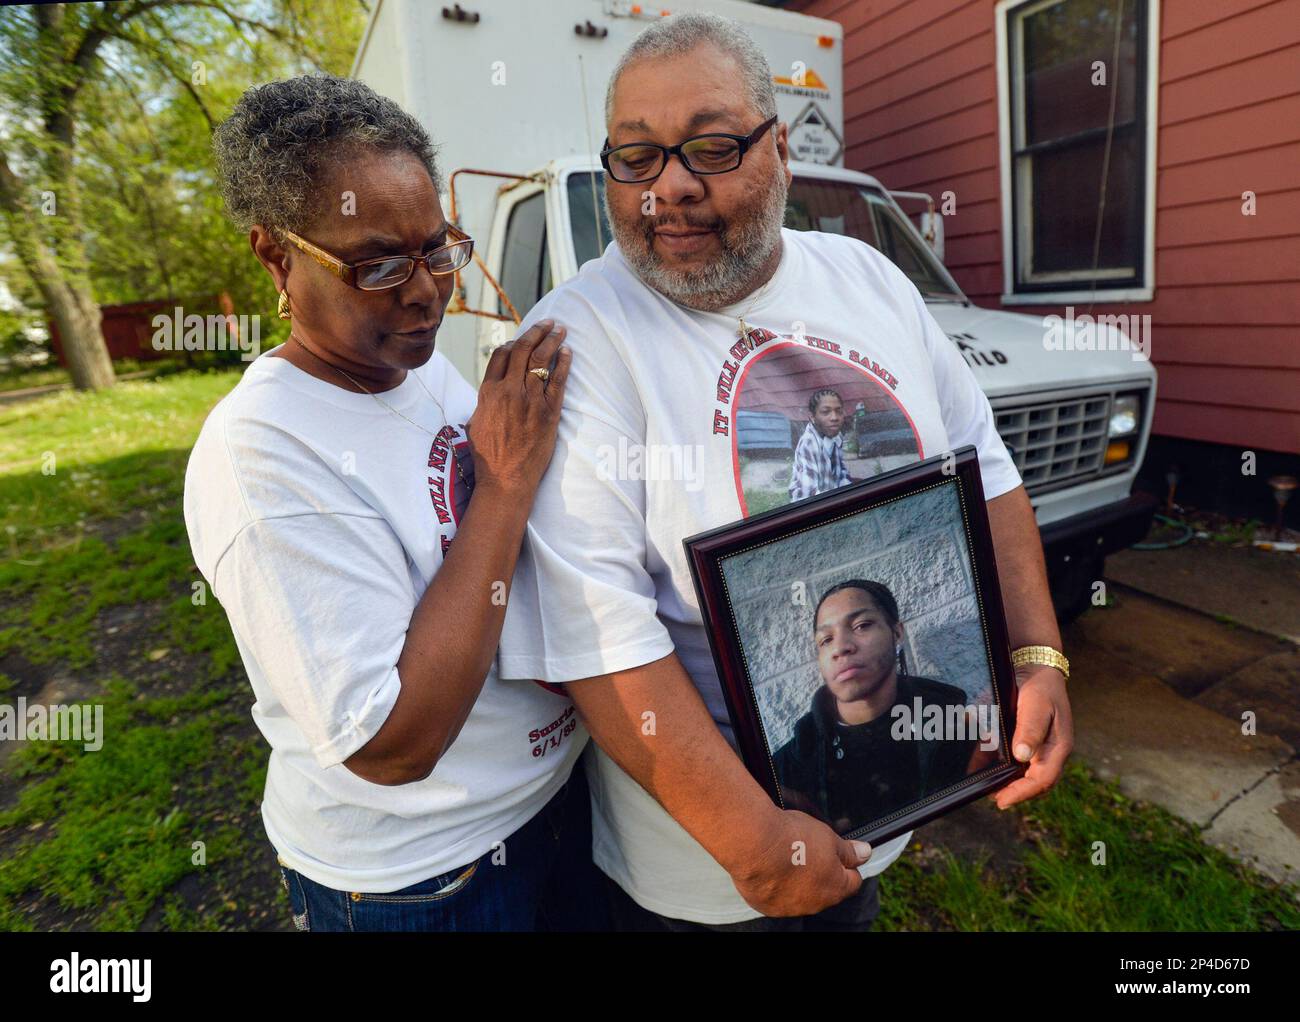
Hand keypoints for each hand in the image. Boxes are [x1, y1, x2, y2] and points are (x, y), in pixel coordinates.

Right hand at [466, 319, 570, 496]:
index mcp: (488, 392)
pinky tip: (568, 352)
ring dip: (552, 340)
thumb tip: (491, 391)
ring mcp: (530, 399)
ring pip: (541, 359)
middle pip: (523, 350)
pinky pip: (558, 380)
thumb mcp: (476, 422)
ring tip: (560, 329)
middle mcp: (509, 390)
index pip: (501, 355)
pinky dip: (564, 363)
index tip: (522, 338)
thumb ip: (485, 401)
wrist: (506, 478)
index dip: (513, 342)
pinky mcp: (549, 411)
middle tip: (547, 323)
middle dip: (536, 331)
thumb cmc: (489, 457)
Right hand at [730, 809, 870, 917]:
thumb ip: (849, 851)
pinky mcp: (766, 906)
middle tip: (809, 848)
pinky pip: (776, 895)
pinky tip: (771, 866)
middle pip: (826, 888)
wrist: (754, 844)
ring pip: (800, 893)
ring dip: (798, 878)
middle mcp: (814, 904)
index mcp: (835, 888)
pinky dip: (776, 883)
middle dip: (822, 870)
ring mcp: (789, 908)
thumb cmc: (792, 839)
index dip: (847, 863)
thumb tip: (865, 853)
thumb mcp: (829, 838)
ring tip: (787, 854)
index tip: (838, 851)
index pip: (852, 880)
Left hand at [991, 664, 1072, 808]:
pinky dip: (996, 764)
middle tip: (991, 798)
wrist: (1034, 667)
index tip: (1002, 801)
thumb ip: (1030, 730)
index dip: (1022, 793)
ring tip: (985, 787)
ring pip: (1022, 774)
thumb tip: (1022, 757)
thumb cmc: (1040, 686)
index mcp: (1058, 747)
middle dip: (1013, 792)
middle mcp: (1049, 752)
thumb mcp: (1037, 705)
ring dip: (1004, 781)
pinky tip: (979, 765)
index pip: (1042, 780)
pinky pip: (1012, 760)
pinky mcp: (1025, 741)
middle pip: (1033, 783)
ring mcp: (1038, 748)